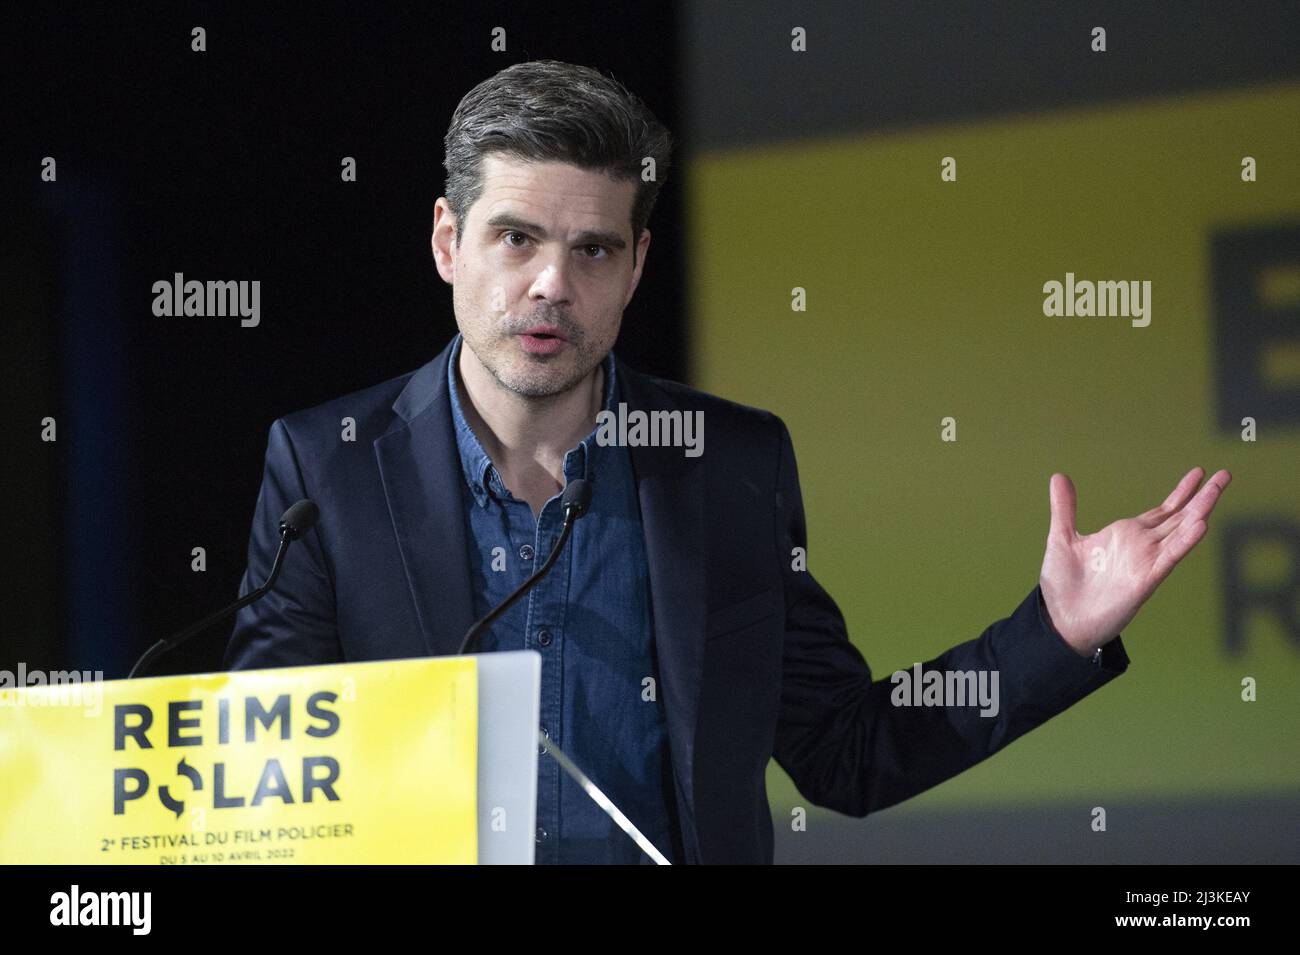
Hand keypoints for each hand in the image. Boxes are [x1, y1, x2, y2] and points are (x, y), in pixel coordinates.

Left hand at [1038, 467, 1231, 656]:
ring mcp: (1144, 563)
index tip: (1199, 472)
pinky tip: (1200, 525)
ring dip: (1198, 512)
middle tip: (1224, 474)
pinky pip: (1168, 558)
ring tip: (1216, 491)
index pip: (1161, 511)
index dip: (1182, 492)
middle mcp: (1140, 547)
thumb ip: (1065, 508)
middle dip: (1201, 496)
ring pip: (1178, 533)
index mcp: (1125, 535)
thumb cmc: (1064, 585)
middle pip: (1178, 517)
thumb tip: (1059, 476)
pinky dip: (1184, 542)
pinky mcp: (1144, 581)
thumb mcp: (1062, 538)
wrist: (1061, 621)